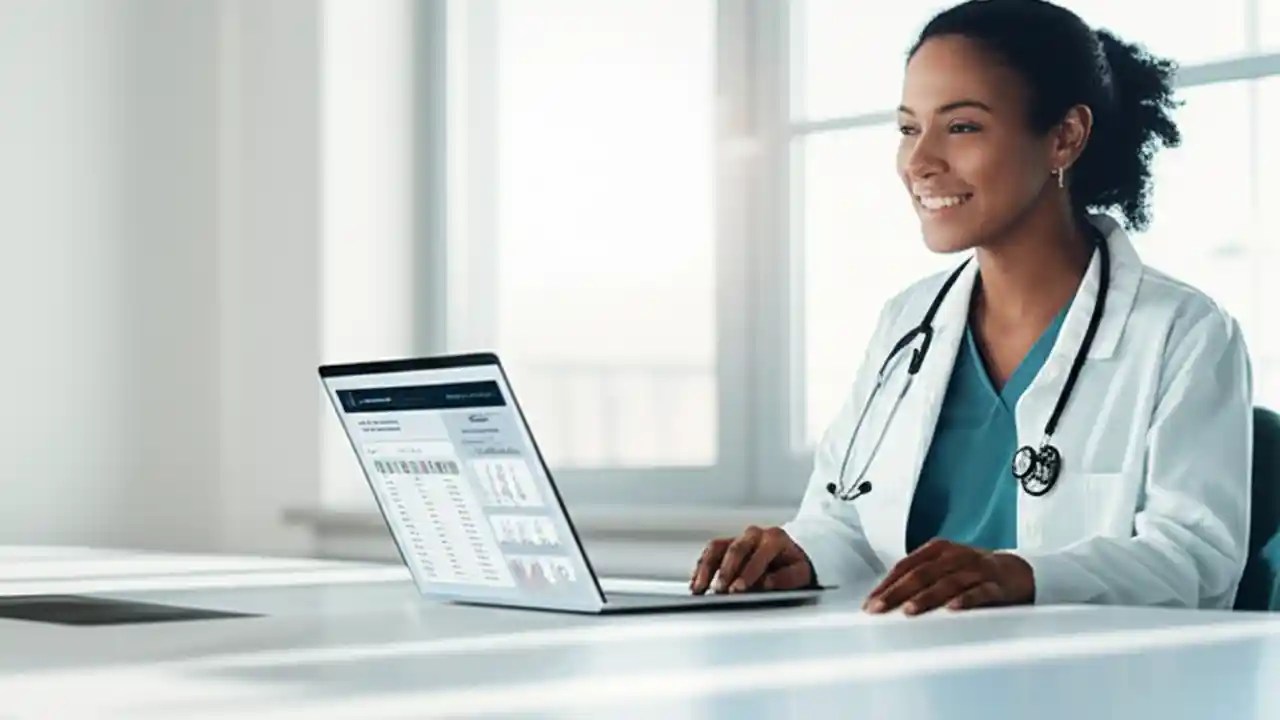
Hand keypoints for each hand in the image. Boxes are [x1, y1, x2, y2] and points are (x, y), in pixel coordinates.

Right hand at [689, 526, 813, 594]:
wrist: (790, 556)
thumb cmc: (794, 566)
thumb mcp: (801, 573)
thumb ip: (786, 578)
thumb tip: (767, 583)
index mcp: (775, 539)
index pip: (759, 555)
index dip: (748, 572)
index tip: (739, 589)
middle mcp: (755, 535)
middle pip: (735, 549)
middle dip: (726, 571)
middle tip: (721, 590)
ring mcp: (739, 538)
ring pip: (717, 548)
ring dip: (706, 569)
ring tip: (699, 588)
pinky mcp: (727, 545)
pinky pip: (710, 553)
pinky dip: (701, 568)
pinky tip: (696, 583)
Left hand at [863, 539, 1033, 614]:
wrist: (1018, 573)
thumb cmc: (972, 573)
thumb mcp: (944, 569)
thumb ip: (920, 579)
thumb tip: (886, 599)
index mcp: (938, 550)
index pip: (906, 565)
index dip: (887, 583)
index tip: (869, 602)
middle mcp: (955, 556)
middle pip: (922, 573)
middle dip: (897, 592)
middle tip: (879, 608)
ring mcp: (977, 569)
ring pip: (948, 582)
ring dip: (927, 597)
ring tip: (908, 610)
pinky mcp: (997, 584)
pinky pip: (980, 592)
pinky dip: (966, 599)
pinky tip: (953, 609)